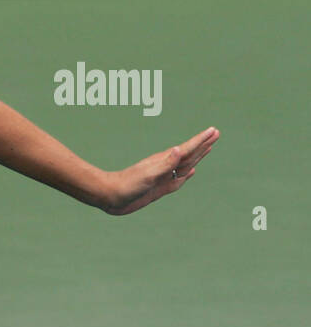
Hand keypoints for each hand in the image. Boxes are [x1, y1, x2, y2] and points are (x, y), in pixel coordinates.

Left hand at [101, 127, 219, 215]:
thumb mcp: (147, 175)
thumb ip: (164, 164)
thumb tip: (178, 149)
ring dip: (198, 157)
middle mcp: (165, 167)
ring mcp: (162, 177)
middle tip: (216, 134)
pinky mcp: (159, 188)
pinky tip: (191, 172)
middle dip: (203, 144)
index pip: (188, 149)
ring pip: (186, 165)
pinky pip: (177, 180)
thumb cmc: (127, 185)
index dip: (201, 141)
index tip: (213, 131)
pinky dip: (186, 175)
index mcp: (164, 162)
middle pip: (190, 154)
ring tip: (208, 148)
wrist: (110, 196)